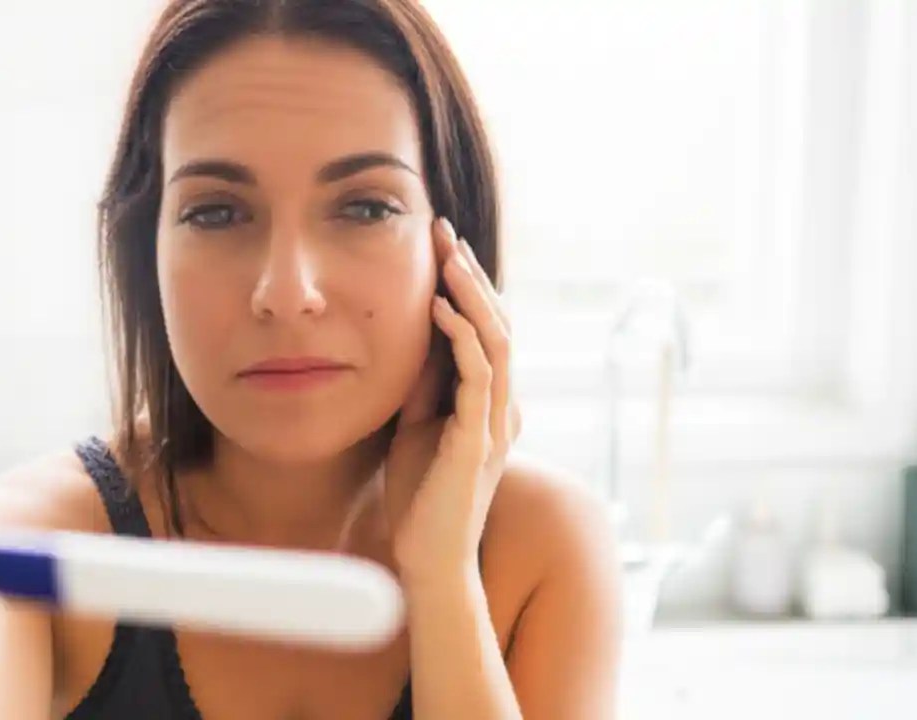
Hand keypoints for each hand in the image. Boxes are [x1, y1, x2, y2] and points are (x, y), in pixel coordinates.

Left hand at [383, 217, 521, 584]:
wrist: (426, 559)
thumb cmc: (420, 496)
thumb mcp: (415, 423)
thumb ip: (423, 383)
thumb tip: (413, 333)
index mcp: (490, 402)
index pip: (487, 328)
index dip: (467, 285)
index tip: (439, 244)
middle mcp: (502, 406)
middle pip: (498, 323)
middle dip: (470, 274)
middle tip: (443, 231)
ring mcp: (496, 422)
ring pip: (497, 341)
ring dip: (471, 294)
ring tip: (446, 256)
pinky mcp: (479, 440)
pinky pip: (478, 376)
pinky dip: (462, 337)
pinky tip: (438, 309)